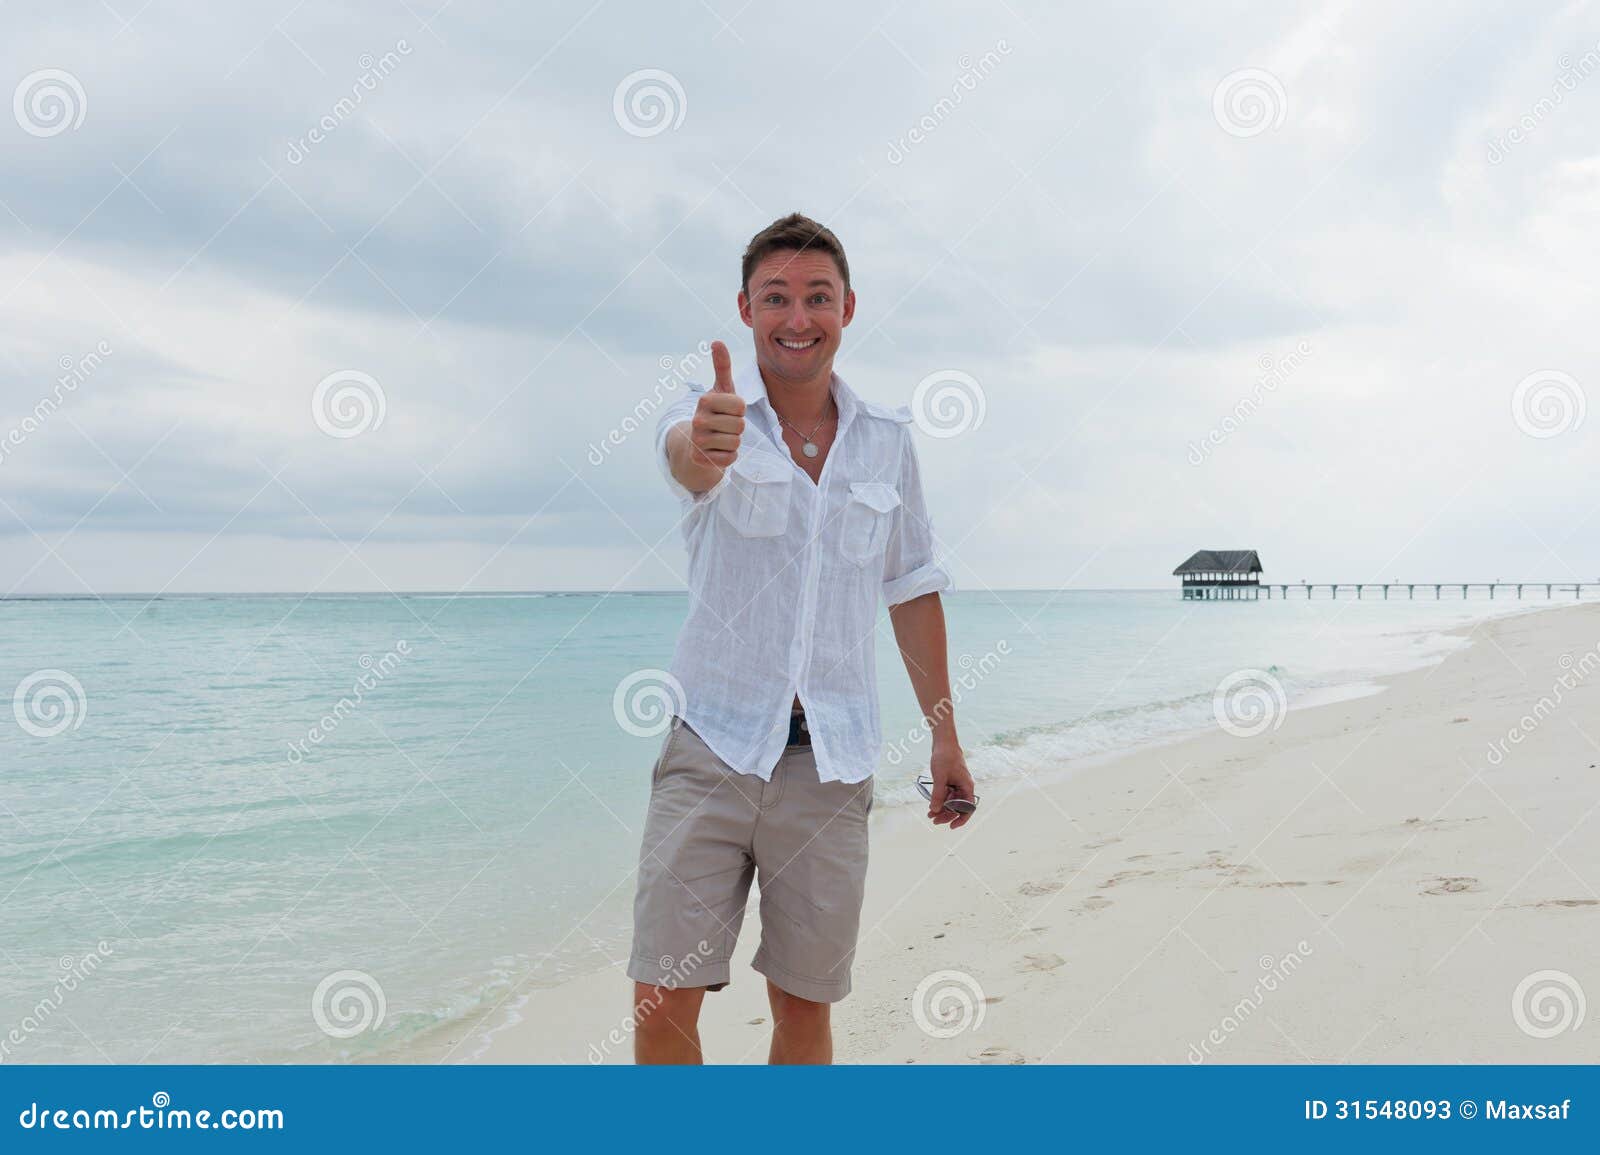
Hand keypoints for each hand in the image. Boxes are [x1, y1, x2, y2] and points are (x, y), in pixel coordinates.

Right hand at [688, 340, 744, 470]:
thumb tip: (717, 341)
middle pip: (740, 425)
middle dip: (737, 426)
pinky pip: (730, 458)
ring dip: (734, 442)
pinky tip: (718, 450)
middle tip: (725, 426)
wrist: (698, 442)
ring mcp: (698, 441)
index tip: (729, 410)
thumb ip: (722, 366)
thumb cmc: (717, 412)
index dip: (740, 410)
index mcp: (704, 400)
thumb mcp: (722, 389)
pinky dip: (729, 456)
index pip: (741, 406)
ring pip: (735, 442)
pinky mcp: (701, 459)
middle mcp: (697, 420)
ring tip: (722, 437)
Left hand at [926, 742, 975, 829]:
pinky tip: (931, 806)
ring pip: (951, 802)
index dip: (961, 819)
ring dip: (942, 809)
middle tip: (934, 821)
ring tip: (930, 815)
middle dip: (947, 815)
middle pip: (958, 807)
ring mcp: (957, 784)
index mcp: (967, 786)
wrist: (943, 743)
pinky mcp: (951, 782)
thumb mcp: (940, 777)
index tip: (951, 826)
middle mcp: (964, 787)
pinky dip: (940, 801)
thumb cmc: (944, 757)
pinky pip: (947, 795)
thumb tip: (935, 810)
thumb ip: (938, 794)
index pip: (968, 808)